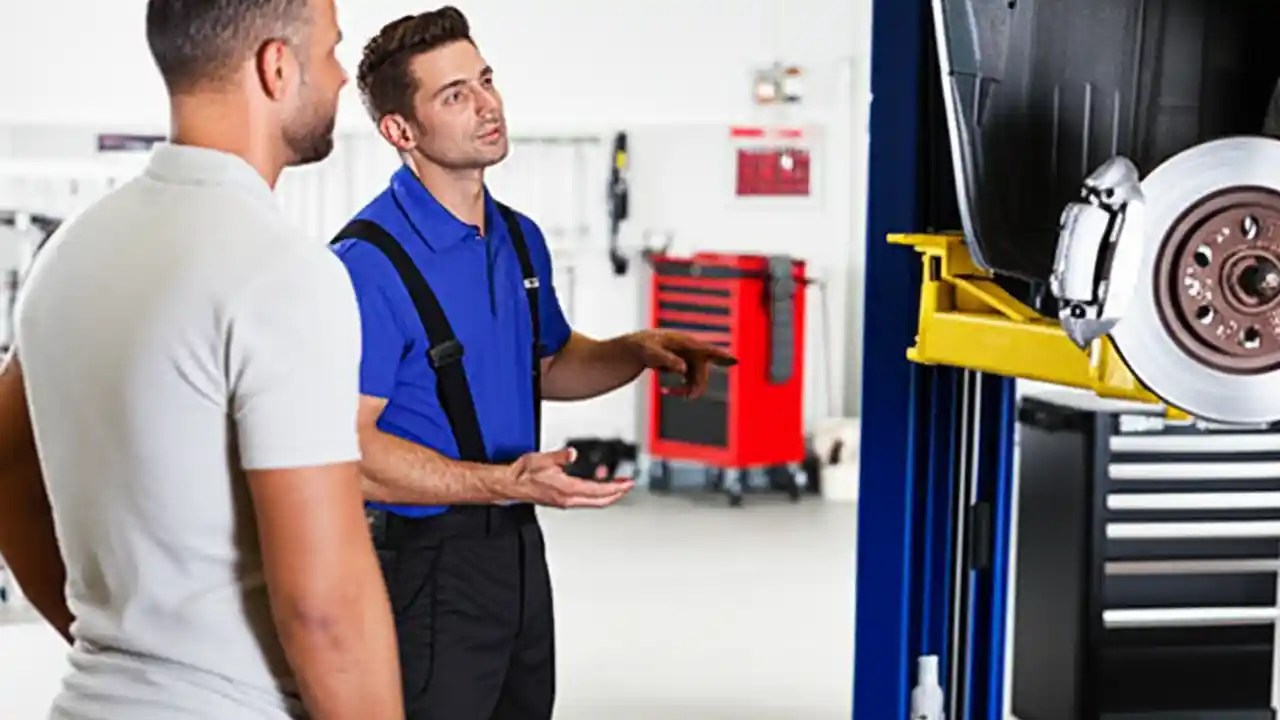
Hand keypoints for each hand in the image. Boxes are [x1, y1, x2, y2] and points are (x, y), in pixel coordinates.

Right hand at [503, 447, 634, 508]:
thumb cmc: (522, 473)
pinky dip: (596, 494)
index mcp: (566, 489)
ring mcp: (565, 502)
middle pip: (599, 501)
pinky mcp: (562, 500)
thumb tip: (573, 454)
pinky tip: (598, 487)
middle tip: (628, 486)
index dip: (615, 488)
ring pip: (593, 502)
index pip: (597, 491)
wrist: (509, 484)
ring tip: (617, 485)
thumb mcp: (542, 459)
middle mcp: (567, 499)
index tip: (627, 483)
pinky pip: (585, 500)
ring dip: (607, 495)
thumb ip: (560, 457)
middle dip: (616, 494)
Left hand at [627, 330, 737, 398]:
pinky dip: (683, 388)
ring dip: (689, 389)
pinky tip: (669, 390)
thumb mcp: (651, 353)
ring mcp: (689, 359)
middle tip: (688, 398)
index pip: (707, 349)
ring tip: (670, 393)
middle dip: (697, 385)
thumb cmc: (643, 346)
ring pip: (697, 378)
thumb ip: (667, 359)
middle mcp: (692, 351)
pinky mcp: (685, 366)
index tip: (735, 360)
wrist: (637, 348)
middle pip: (702, 371)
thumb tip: (683, 369)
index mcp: (686, 342)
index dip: (722, 356)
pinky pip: (690, 381)